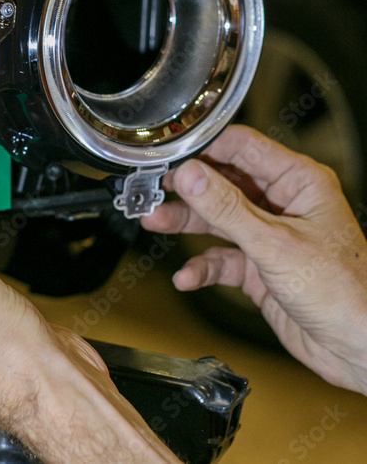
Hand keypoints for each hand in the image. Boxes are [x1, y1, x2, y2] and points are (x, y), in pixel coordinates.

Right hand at [141, 125, 366, 394]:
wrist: (362, 350)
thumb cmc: (346, 292)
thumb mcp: (274, 244)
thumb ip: (226, 208)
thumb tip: (189, 174)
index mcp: (298, 182)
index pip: (241, 147)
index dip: (202, 148)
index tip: (167, 152)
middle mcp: (282, 204)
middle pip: (222, 182)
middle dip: (186, 188)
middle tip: (151, 187)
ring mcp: (270, 236)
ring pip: (216, 219)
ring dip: (185, 223)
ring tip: (154, 221)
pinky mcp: (261, 268)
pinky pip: (221, 258)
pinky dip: (202, 267)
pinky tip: (187, 277)